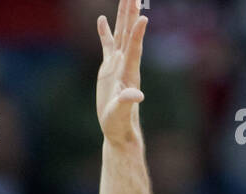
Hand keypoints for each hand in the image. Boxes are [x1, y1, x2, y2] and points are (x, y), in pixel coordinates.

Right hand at [97, 0, 146, 144]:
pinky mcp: (108, 68)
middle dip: (131, 14)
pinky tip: (102, 19)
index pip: (133, 49)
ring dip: (123, 15)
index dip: (138, 34)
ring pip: (121, 34)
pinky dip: (104, 32)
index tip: (143, 16)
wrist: (117, 128)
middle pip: (129, 34)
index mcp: (128, 73)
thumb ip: (128, 103)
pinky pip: (107, 45)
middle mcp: (124, 64)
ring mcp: (116, 64)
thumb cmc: (119, 124)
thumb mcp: (121, 114)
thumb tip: (137, 96)